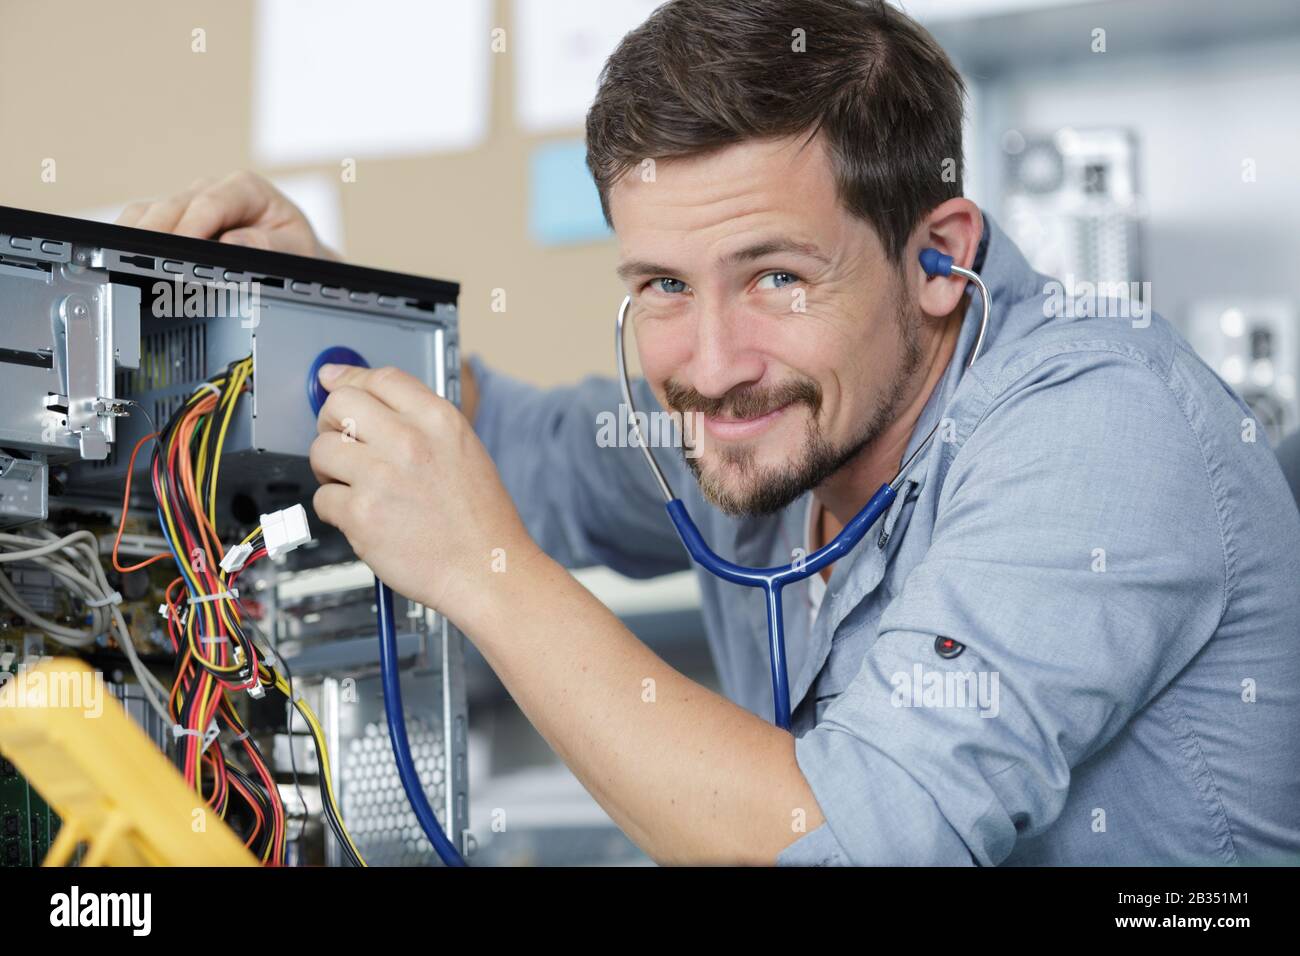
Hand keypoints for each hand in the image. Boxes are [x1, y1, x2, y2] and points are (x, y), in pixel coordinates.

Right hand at [116, 170, 336, 258]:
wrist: (292, 253)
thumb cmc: (295, 249)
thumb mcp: (296, 250)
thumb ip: (270, 246)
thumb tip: (232, 242)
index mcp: (246, 189)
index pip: (209, 204)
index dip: (189, 228)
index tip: (177, 254)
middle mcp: (213, 189)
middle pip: (173, 207)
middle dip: (155, 234)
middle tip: (139, 262)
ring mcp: (190, 201)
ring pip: (151, 211)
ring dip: (135, 234)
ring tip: (123, 259)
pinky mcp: (175, 216)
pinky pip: (143, 219)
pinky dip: (131, 235)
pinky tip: (123, 254)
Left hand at [308, 364, 539, 625]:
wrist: (489, 571)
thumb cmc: (480, 520)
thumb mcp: (463, 450)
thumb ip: (419, 422)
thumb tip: (370, 399)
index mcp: (439, 420)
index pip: (380, 378)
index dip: (349, 378)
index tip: (333, 382)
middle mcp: (410, 442)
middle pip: (340, 404)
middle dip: (331, 422)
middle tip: (342, 443)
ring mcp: (383, 477)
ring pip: (321, 449)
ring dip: (329, 469)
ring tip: (354, 486)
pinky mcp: (363, 515)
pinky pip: (322, 499)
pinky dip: (336, 510)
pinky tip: (363, 518)